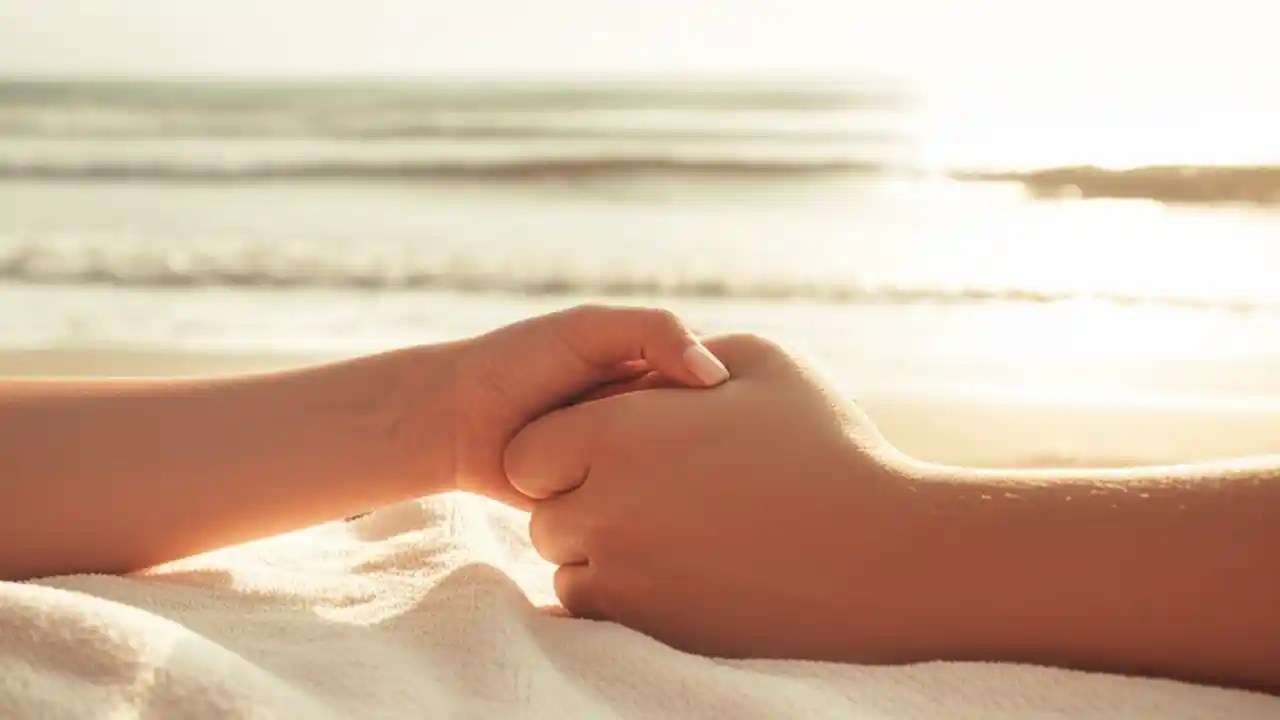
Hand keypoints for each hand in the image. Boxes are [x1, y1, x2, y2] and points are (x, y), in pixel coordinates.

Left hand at [447, 305, 729, 507]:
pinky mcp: (609, 516)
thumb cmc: (520, 362)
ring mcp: (631, 477)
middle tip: (649, 438)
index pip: (717, 395)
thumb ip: (654, 332)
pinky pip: (640, 518)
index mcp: (657, 383)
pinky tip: (620, 494)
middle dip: (684, 441)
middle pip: (699, 442)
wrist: (456, 419)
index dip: (717, 399)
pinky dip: (635, 508)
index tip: (700, 402)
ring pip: (673, 483)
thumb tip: (715, 376)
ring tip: (628, 466)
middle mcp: (650, 433)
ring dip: (660, 477)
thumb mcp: (591, 330)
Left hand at [505, 334, 929, 660]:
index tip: (603, 449)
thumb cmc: (830, 447)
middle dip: (576, 498)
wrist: (884, 553)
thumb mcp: (765, 361)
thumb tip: (649, 363)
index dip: (561, 448)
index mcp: (622, 433)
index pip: (530, 450)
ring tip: (665, 529)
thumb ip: (688, 351)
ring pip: (565, 563)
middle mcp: (607, 505)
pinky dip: (617, 591)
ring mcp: (625, 573)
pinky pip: (592, 608)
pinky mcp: (650, 624)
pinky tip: (673, 567)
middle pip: (543, 510)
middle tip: (642, 490)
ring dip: (595, 548)